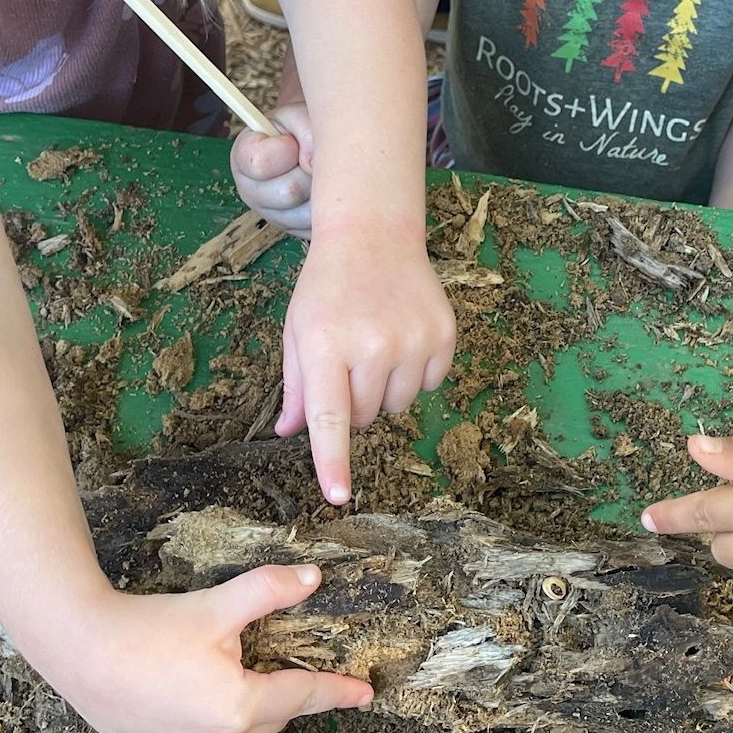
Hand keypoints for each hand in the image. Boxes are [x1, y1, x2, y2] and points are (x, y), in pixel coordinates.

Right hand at [40, 565, 373, 732]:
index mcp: (241, 708)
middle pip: (274, 715)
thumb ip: (270, 590)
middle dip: (288, 692)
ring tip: (247, 677)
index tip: (366, 694)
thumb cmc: (150, 629)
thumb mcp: (217, 606)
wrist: (80, 652)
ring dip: (253, 708)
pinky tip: (206, 695)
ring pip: (243, 732)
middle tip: (297, 667)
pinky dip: (220, 720)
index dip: (337, 691)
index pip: (304, 697)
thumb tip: (314, 577)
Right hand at [231, 103, 315, 236]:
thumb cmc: (303, 128)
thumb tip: (311, 165)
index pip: (259, 162)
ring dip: (324, 191)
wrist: (313, 143)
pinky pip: (319, 225)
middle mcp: (251, 191)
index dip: (286, 149)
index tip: (293, 141)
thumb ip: (305, 131)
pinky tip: (328, 191)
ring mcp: (273, 216)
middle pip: (288, 192)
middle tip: (313, 158)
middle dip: (310, 172)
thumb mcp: (300, 116)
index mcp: (244, 157)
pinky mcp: (296, 231)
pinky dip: (332, 208)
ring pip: (308, 213)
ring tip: (320, 173)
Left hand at [278, 225, 454, 504]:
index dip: (334, 461)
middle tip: (347, 364)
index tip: (338, 496)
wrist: (374, 236)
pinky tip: (402, 340)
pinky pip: (428, 386)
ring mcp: (413, 340)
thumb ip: (296, 387)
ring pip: (397, 407)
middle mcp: (372, 345)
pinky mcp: (444, 336)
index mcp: (326, 345)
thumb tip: (289, 433)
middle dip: (352, 404)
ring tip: (376, 347)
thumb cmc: (326, 288)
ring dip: (384, 391)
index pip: (330, 417)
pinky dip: (414, 375)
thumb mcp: (298, 331)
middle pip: (364, 418)